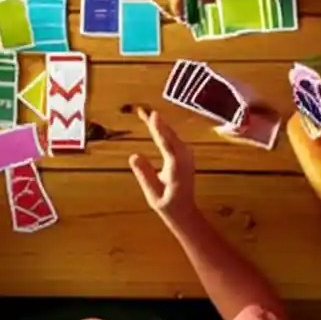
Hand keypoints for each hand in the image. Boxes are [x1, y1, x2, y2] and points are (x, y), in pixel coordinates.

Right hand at [128, 108, 196, 224]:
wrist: (185, 210)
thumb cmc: (168, 204)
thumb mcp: (153, 194)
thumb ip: (144, 175)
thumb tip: (134, 155)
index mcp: (177, 169)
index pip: (168, 146)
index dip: (160, 130)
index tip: (153, 116)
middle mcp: (184, 158)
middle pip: (169, 135)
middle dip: (156, 122)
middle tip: (141, 109)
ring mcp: (186, 155)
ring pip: (171, 134)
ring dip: (158, 123)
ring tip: (143, 112)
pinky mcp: (184, 153)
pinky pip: (172, 137)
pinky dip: (161, 128)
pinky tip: (152, 120)